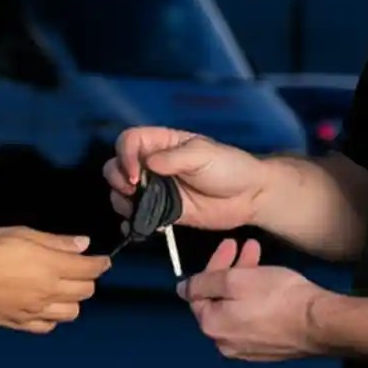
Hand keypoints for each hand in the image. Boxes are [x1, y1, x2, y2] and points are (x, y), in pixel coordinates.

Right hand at [0, 227, 110, 333]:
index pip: (89, 269)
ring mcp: (34, 310)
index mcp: (48, 265)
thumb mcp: (18, 233)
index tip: (104, 259)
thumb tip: (83, 244)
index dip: (101, 263)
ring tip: (62, 287)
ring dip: (73, 299)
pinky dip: (54, 316)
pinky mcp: (21, 323)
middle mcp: (47, 291)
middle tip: (78, 269)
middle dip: (89, 279)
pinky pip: (49, 325)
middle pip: (86, 291)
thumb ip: (54, 241)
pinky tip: (44, 304)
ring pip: (72, 312)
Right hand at [103, 126, 268, 230]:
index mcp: (162, 143)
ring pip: (122, 192)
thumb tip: (149, 163)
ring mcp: (157, 189)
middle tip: (133, 191)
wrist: (250, 196)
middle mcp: (154, 164)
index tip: (136, 174)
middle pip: (117, 165)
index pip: (129, 141)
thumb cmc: (230, 167)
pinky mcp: (163, 211)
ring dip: (122, 201)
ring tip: (137, 210)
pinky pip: (138, 215)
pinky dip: (131, 221)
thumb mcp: (204, 155)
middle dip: (117, 178)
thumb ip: (175, 158)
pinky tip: (137, 226)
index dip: (125, 155)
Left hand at [177, 238, 328, 360]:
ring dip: (246, 281)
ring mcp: (248, 349)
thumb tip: (181, 290)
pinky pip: (254, 320)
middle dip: (231, 269)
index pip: (199, 292)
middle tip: (247, 247)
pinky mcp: (269, 349)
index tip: (230, 244)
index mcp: (212, 326)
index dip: (213, 264)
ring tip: (262, 260)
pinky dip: (257, 299)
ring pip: (237, 307)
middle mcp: (225, 343)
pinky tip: (270, 284)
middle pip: (219, 299)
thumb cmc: (277, 297)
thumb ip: (203, 283)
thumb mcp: (235, 280)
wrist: (319, 323)